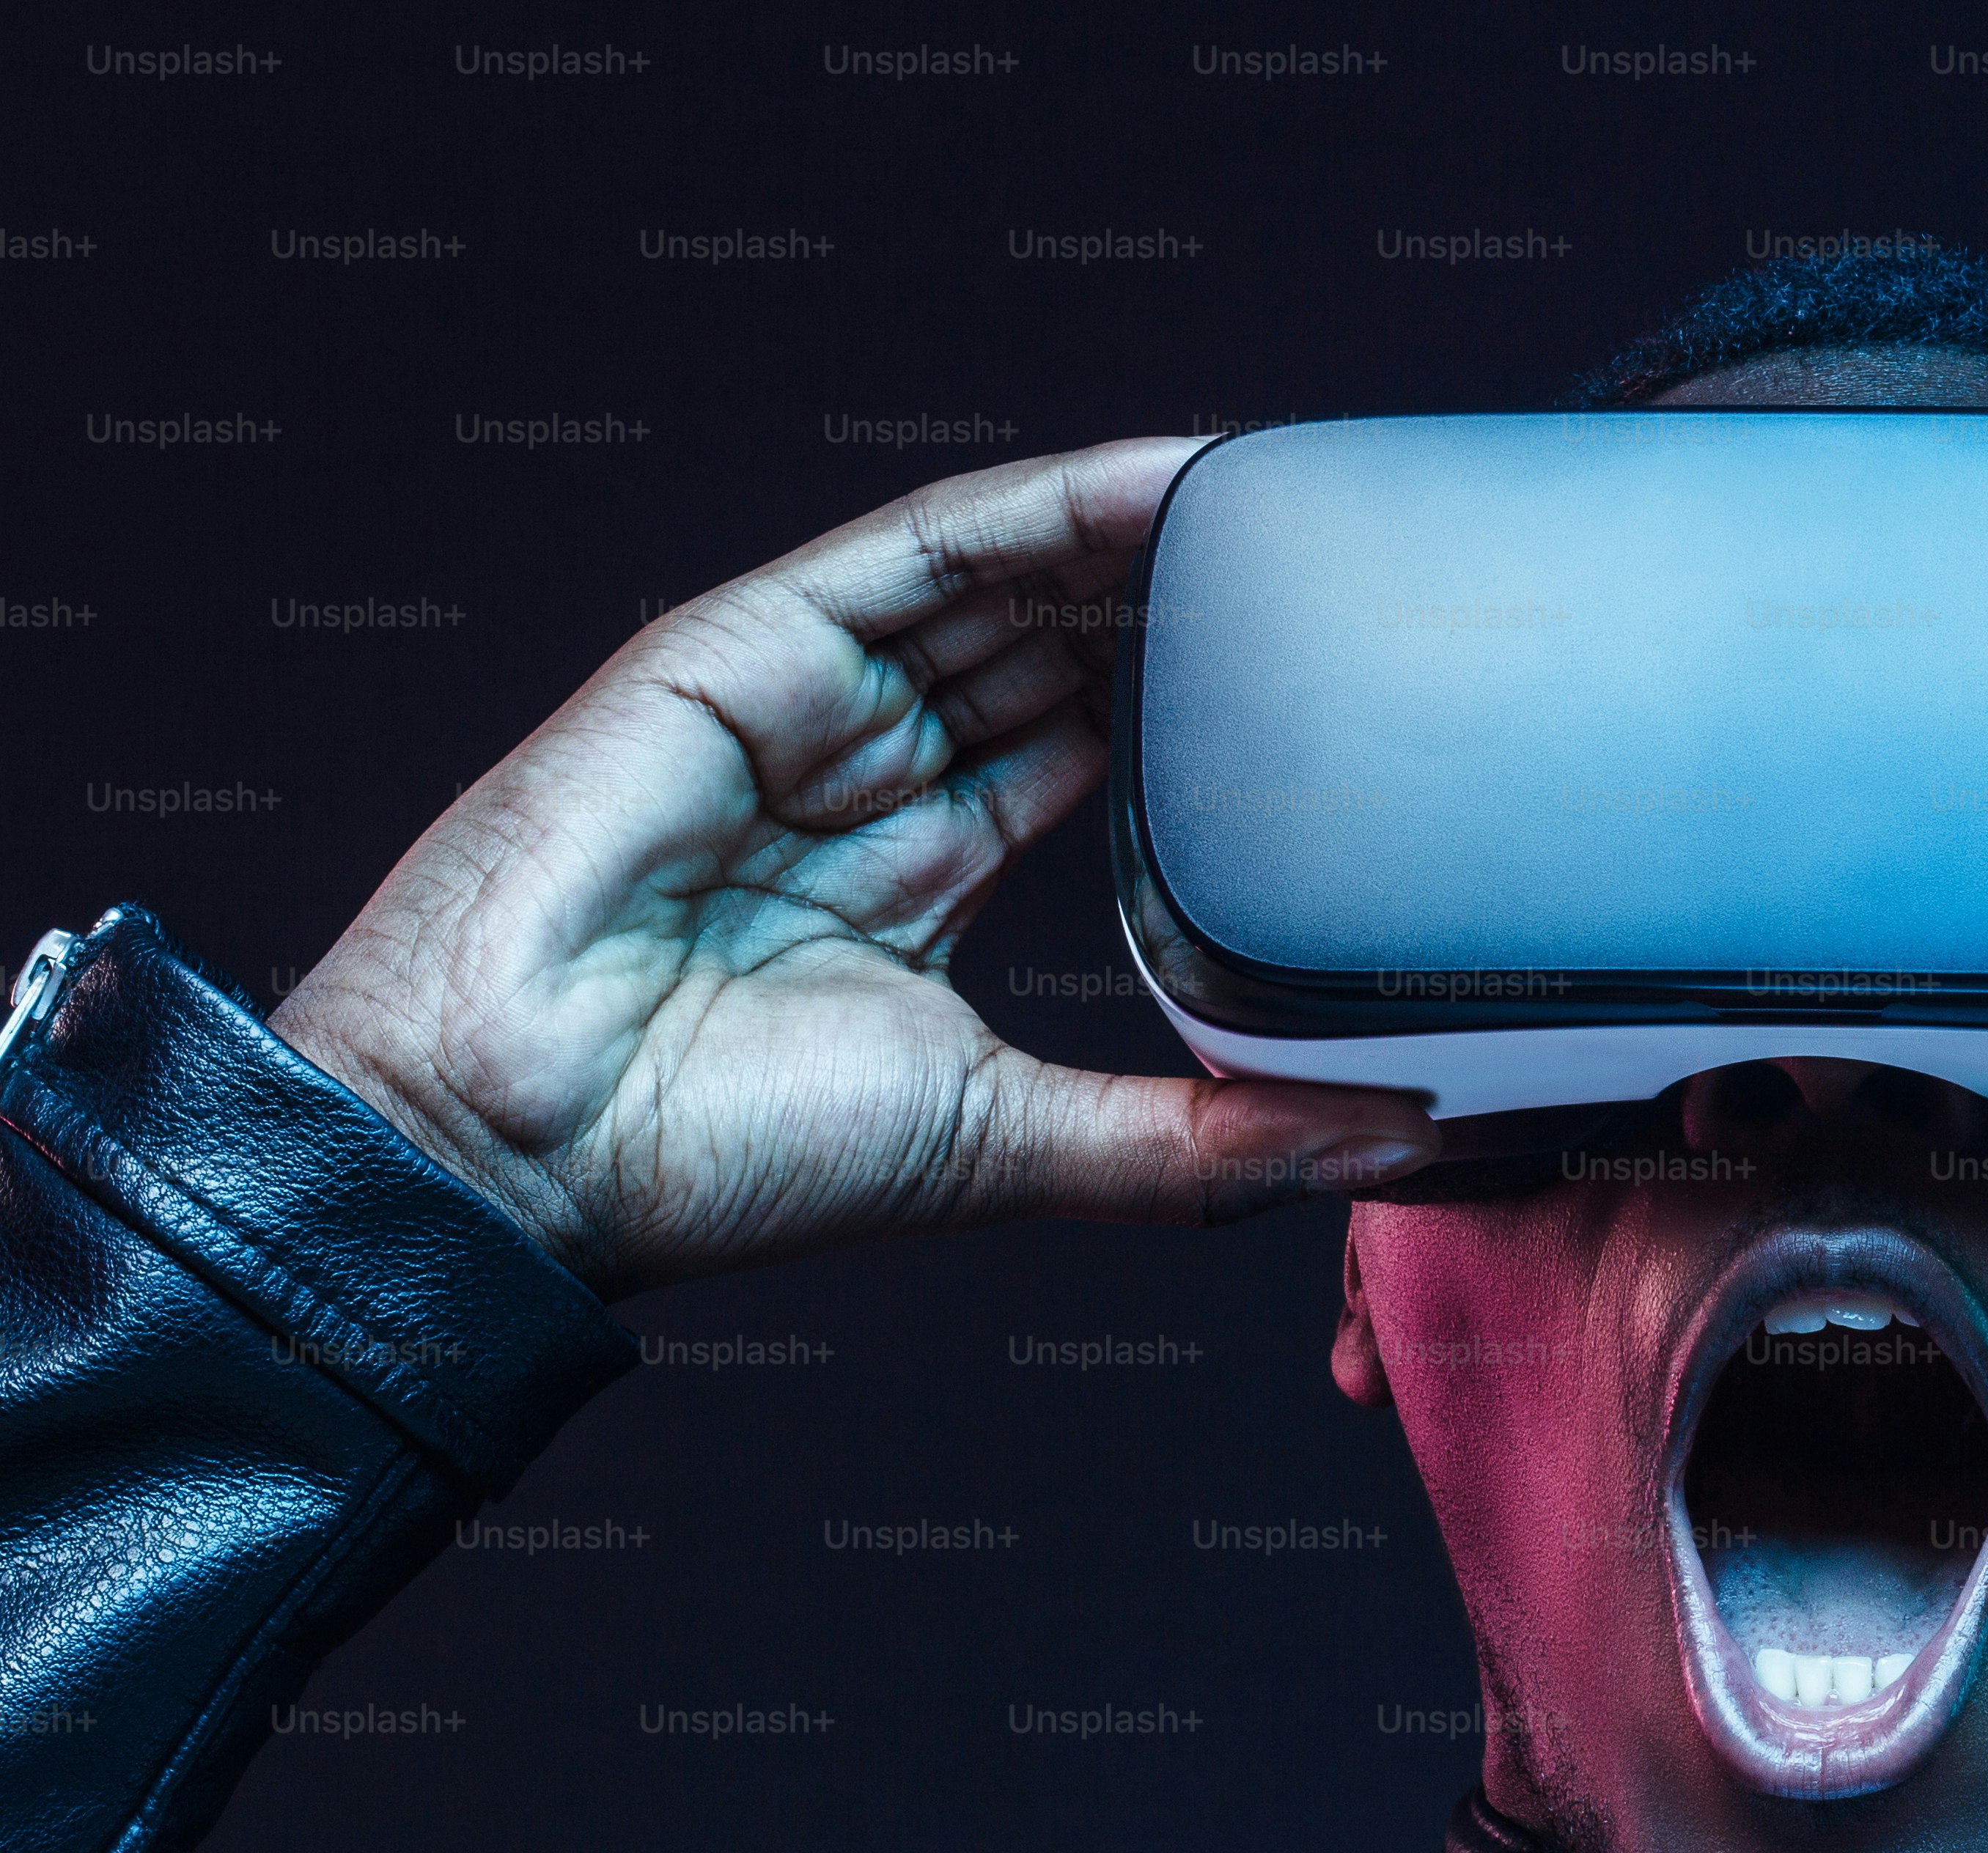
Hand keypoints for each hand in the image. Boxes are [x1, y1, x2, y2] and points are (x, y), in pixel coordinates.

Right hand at [275, 441, 1435, 1297]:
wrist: (520, 1152)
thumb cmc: (718, 1159)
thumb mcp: (1015, 1143)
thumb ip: (1202, 1141)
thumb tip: (1389, 1141)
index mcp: (914, 878)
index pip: (1081, 758)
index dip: (1196, 723)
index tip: (1331, 699)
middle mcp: (863, 777)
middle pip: (1051, 654)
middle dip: (1181, 615)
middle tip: (1337, 583)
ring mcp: (804, 705)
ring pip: (1004, 584)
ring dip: (1140, 540)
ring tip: (1280, 506)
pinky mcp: (746, 649)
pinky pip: (923, 547)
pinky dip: (1049, 505)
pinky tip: (1166, 480)